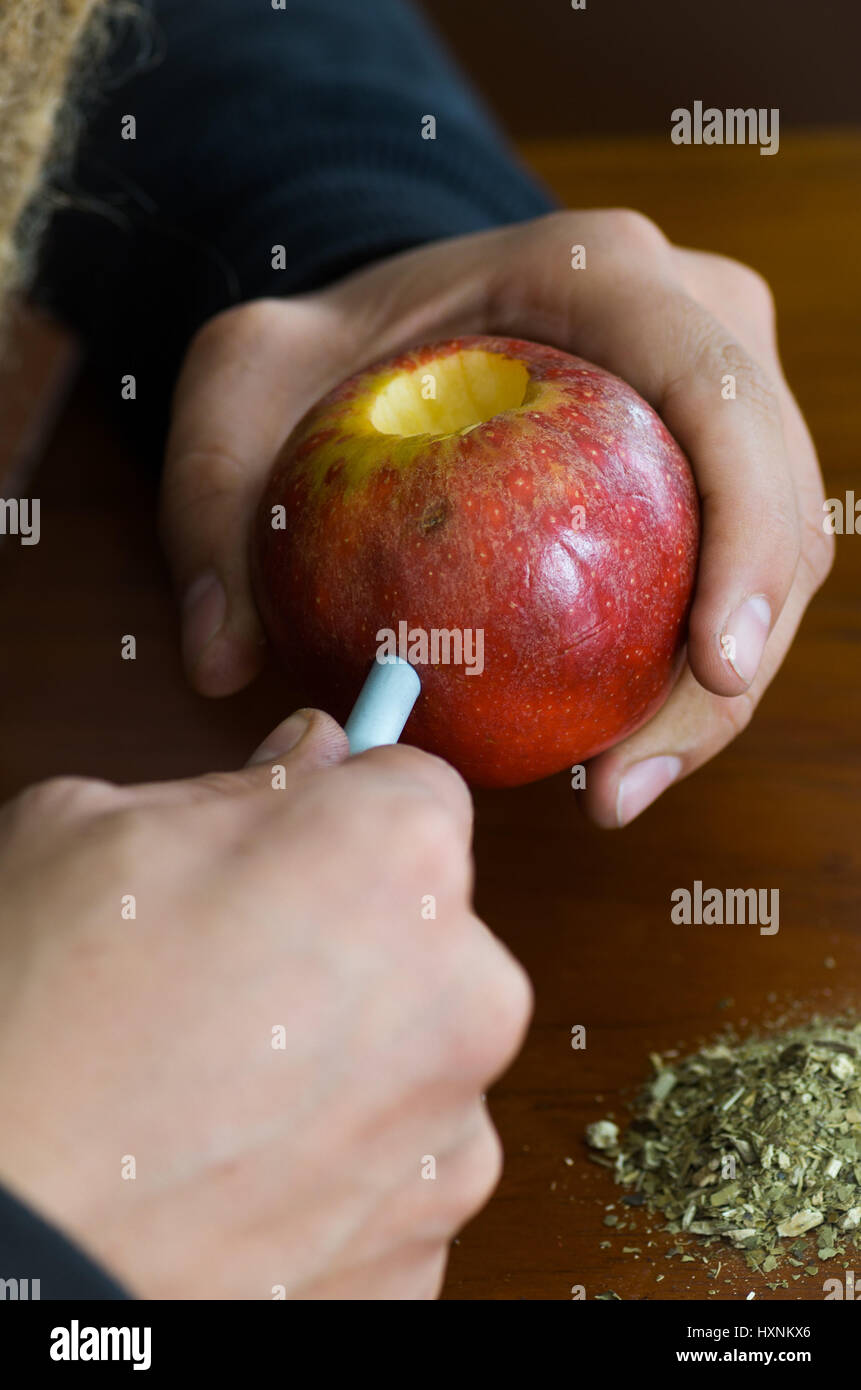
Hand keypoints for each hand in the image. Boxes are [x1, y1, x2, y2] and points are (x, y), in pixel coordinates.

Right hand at [0, 711, 530, 1298]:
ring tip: (224, 1090)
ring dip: (350, 1060)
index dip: (353, 808)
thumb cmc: (28, 1032)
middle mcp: (464, 994)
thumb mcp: (92, 837)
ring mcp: (453, 1136)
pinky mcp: (427, 1249)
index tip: (312, 837)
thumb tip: (306, 765)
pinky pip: (397, 1172)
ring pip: (419, 1057)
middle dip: (354, 936)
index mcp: (396, 861)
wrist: (0, 1253)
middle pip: (433, 929)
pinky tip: (242, 1169)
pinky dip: (339, 1168)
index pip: (420, 789)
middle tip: (235, 973)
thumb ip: (236, 790)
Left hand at [160, 211, 832, 823]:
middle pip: (778, 497)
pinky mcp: (704, 460)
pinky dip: (689, 669)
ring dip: (720, 688)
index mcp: (602, 270)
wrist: (383, 323)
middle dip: (736, 660)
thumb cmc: (321, 347)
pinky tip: (613, 750)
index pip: (717, 396)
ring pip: (778, 551)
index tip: (706, 666)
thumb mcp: (236, 386)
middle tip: (624, 785)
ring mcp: (714, 390)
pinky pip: (729, 571)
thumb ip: (217, 503)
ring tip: (614, 790)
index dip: (747, 535)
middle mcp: (693, 318)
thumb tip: (221, 664)